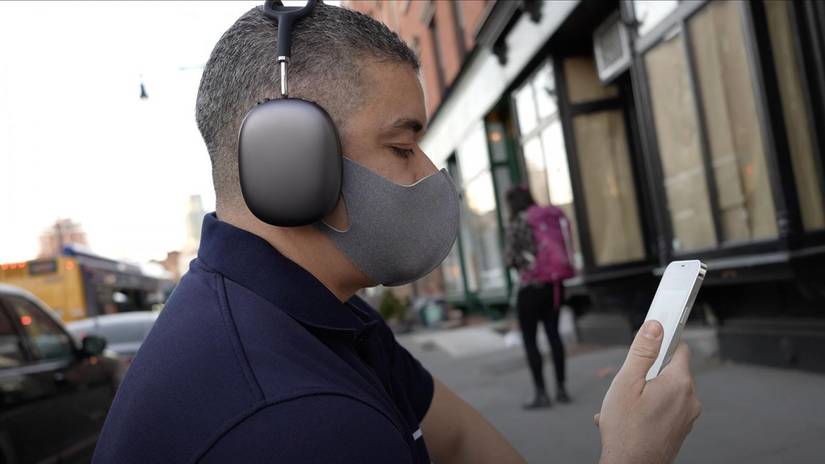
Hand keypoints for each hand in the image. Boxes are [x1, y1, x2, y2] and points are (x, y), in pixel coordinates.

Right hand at [595, 320, 701, 463]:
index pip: (679, 348)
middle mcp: (690, 399)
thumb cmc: (626, 431)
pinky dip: (649, 408)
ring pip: (666, 390)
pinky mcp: (681, 429)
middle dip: (648, 373)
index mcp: (679, 383)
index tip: (650, 340)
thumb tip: (655, 326)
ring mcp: (687, 416)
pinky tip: (630, 419)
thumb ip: (642, 352)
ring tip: (625, 407)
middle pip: (670, 370)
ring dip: (646, 393)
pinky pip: (665, 408)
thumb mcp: (626, 383)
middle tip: (628, 386)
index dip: (662, 342)